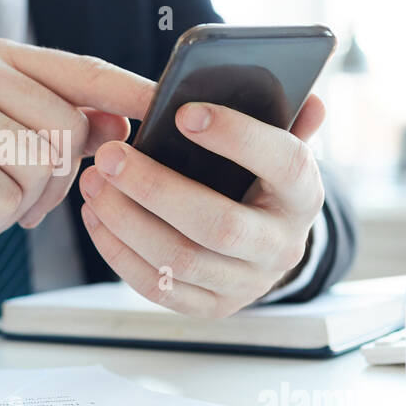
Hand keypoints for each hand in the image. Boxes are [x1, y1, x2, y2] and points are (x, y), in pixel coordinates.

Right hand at [0, 39, 153, 321]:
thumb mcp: (19, 155)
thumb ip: (70, 131)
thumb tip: (126, 123)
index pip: (81, 71)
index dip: (128, 91)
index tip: (165, 103)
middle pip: (69, 127)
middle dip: (52, 179)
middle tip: (10, 194)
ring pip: (42, 163)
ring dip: (21, 200)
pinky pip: (6, 196)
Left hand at [78, 95, 326, 318]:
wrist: (263, 246)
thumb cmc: (259, 181)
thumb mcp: (277, 148)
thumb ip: (285, 119)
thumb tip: (311, 99)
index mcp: (304, 195)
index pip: (284, 163)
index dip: (236, 137)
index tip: (183, 113)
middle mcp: (282, 246)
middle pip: (218, 223)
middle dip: (155, 188)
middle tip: (110, 156)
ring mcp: (247, 283)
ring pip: (180, 259)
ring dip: (126, 220)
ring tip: (94, 183)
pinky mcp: (211, 307)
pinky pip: (158, 287)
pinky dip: (119, 252)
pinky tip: (96, 216)